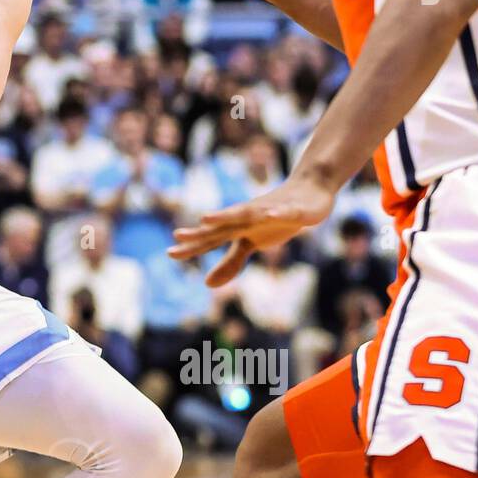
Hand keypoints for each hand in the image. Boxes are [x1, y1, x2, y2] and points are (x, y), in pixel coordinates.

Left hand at [169, 174, 334, 286]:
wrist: (308, 193)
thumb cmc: (273, 219)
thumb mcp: (250, 243)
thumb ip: (230, 262)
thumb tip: (206, 284)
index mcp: (237, 228)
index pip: (210, 238)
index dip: (192, 246)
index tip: (169, 253)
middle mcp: (246, 217)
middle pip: (220, 225)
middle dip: (200, 230)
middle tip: (177, 235)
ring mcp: (267, 211)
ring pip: (245, 213)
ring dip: (226, 215)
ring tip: (205, 218)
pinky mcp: (291, 209)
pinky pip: (282, 212)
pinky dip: (276, 213)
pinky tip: (269, 215)